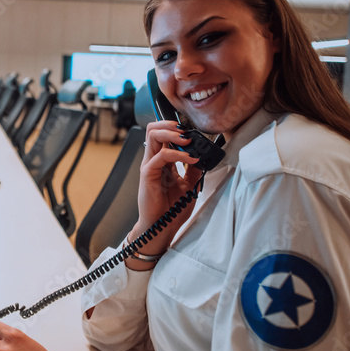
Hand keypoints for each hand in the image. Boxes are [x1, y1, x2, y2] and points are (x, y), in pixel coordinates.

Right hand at [128, 121, 203, 262]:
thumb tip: (202, 155)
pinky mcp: (148, 173)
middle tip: (186, 131)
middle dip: (171, 125)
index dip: (176, 128)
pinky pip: (160, 156)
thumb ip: (193, 169)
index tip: (193, 131)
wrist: (161, 226)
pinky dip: (177, 154)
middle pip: (154, 129)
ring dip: (171, 133)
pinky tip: (190, 159)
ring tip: (186, 139)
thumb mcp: (189, 185)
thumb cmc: (171, 208)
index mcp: (162, 161)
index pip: (163, 134)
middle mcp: (154, 160)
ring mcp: (149, 165)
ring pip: (153, 135)